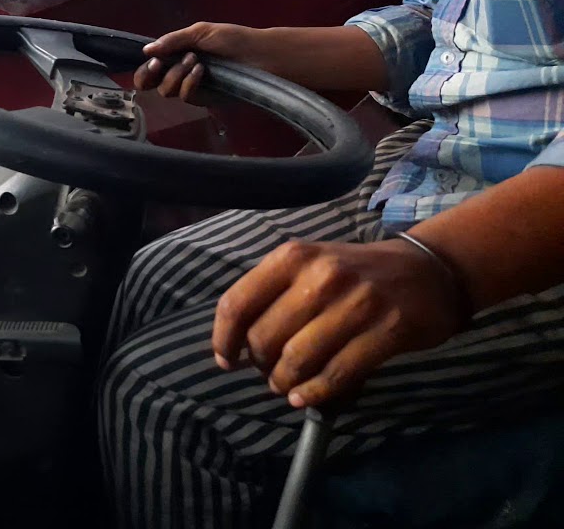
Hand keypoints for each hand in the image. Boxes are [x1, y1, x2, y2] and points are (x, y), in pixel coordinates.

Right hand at [133, 22, 261, 101]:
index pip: (150, 68)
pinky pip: (185, 97)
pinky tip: (201, 71)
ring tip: (194, 60)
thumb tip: (146, 50)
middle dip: (147, 76)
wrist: (260, 54)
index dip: (144, 67)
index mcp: (177, 55)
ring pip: (166, 91)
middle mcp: (180, 73)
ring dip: (175, 74)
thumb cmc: (234, 39)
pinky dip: (189, 83)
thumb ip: (173, 40)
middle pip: (149, 84)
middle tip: (158, 65)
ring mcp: (191, 88)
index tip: (152, 59)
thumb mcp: (201, 32)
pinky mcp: (204, 99)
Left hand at [212, 239, 468, 407]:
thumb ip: (274, 295)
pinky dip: (314, 393)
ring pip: (297, 359)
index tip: (226, 360)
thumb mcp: (310, 265)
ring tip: (285, 387)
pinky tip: (305, 397)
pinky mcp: (387, 330)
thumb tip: (237, 343)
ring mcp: (356, 303)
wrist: (430, 269)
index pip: (237, 303)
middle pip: (265, 337)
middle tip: (268, 373)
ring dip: (284, 382)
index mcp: (292, 257)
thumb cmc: (357, 272)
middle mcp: (320, 276)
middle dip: (260, 365)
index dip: (224, 339)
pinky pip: (336, 374)